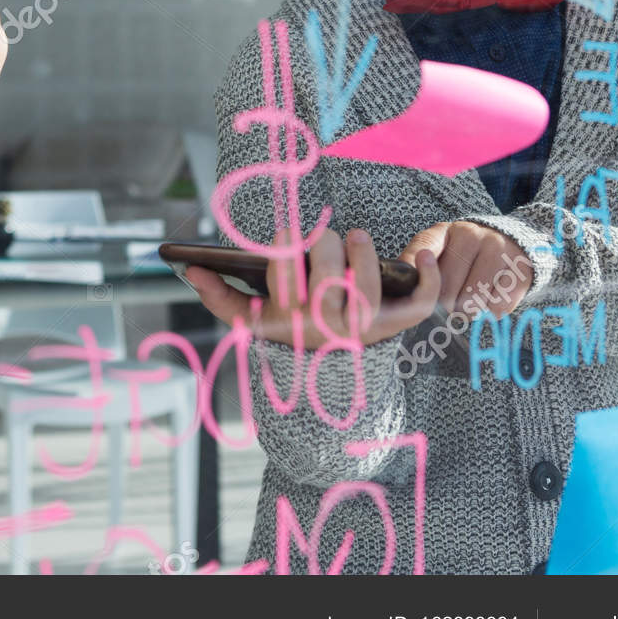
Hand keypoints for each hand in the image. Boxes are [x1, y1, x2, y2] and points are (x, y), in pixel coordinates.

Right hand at [184, 228, 439, 349]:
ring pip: (366, 285)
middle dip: (323, 244)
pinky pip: (416, 306)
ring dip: (363, 254)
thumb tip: (190, 270)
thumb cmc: (287, 334)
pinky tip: (425, 256)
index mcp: (287, 317)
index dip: (285, 244)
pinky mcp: (391, 328)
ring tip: (356, 238)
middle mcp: (325, 324)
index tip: (286, 234)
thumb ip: (218, 297)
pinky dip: (427, 280)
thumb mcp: (251, 321)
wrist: (325, 384)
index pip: (284, 272)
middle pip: (327, 273)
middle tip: (321, 237)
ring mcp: (361, 328)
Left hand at [399, 222, 532, 317]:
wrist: (513, 242)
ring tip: (467, 303)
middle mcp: (471, 235)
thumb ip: (416, 262)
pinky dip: (490, 311)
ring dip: (468, 311)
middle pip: (447, 289)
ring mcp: (498, 251)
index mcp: (444, 231)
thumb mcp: (440, 249)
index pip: (422, 252)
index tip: (414, 294)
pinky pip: (497, 307)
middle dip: (445, 305)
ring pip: (472, 301)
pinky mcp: (520, 270)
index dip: (417, 278)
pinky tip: (489, 299)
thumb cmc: (465, 254)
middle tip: (448, 306)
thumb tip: (397, 283)